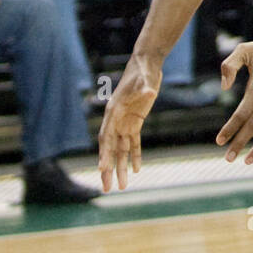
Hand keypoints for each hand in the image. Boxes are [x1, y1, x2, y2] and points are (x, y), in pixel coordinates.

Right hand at [98, 54, 162, 190]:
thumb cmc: (143, 70)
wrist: (146, 64)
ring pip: (120, 150)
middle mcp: (116, 120)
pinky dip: (134, 155)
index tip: (102, 169)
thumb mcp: (145, 78)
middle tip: (106, 188)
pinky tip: (135, 169)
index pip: (105, 137)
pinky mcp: (135, 122)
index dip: (104, 154)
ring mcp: (125, 122)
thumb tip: (150, 92)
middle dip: (108, 169)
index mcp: (113, 111)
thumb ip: (146, 87)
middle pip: (110, 149)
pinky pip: (133, 143)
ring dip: (120, 167)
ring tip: (121, 186)